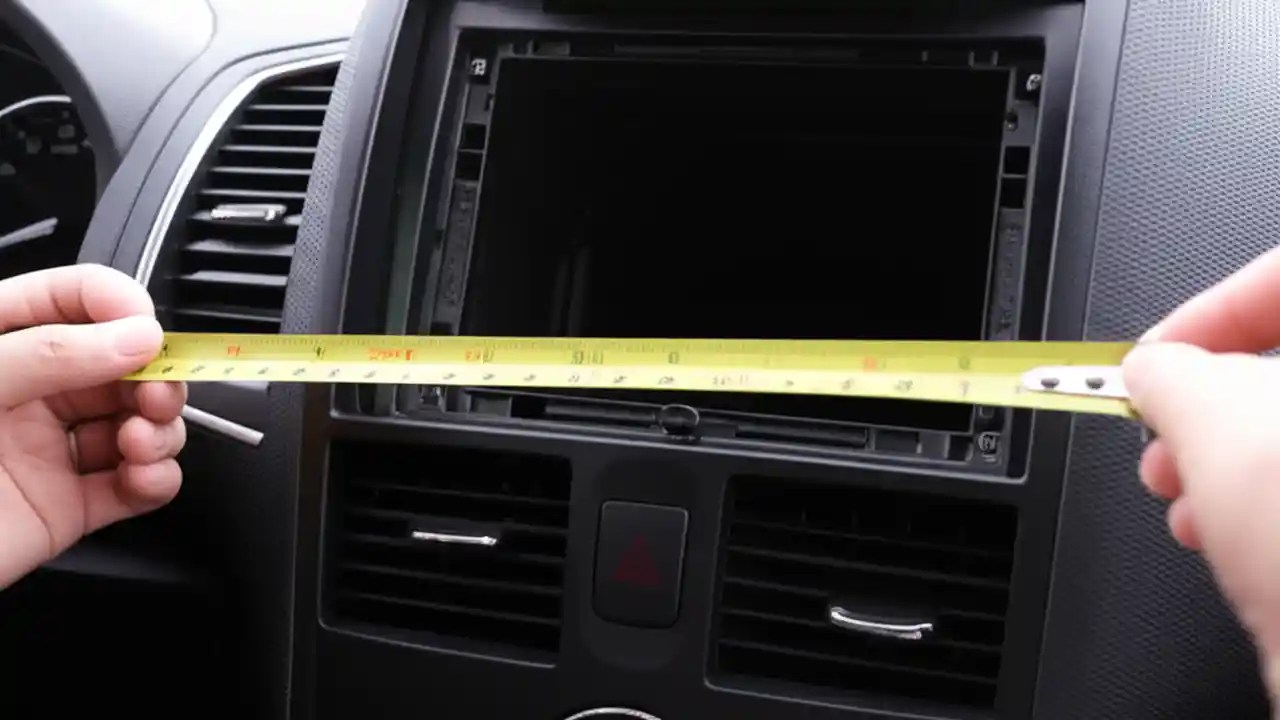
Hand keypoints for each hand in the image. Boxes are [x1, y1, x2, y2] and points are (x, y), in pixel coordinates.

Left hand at [0, 264, 184, 588]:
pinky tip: (143, 478)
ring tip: (143, 445)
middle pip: (122, 364)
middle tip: (156, 397)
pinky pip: (134, 486)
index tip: (146, 331)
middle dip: (153, 377)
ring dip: (161, 430)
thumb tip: (136, 339)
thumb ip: (49, 354)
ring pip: (138, 422)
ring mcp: (47, 450)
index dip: (119, 305)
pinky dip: (156, 480)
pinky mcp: (66, 507)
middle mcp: (26, 392)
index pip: (73, 299)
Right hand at [1123, 245, 1279, 703]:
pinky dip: (1265, 501)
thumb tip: (1154, 371)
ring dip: (1228, 455)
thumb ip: (1175, 373)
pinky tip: (1221, 534)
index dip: (1213, 309)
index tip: (1158, 357)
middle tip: (1164, 429)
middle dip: (1211, 396)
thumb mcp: (1220, 429)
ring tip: (1179, 494)